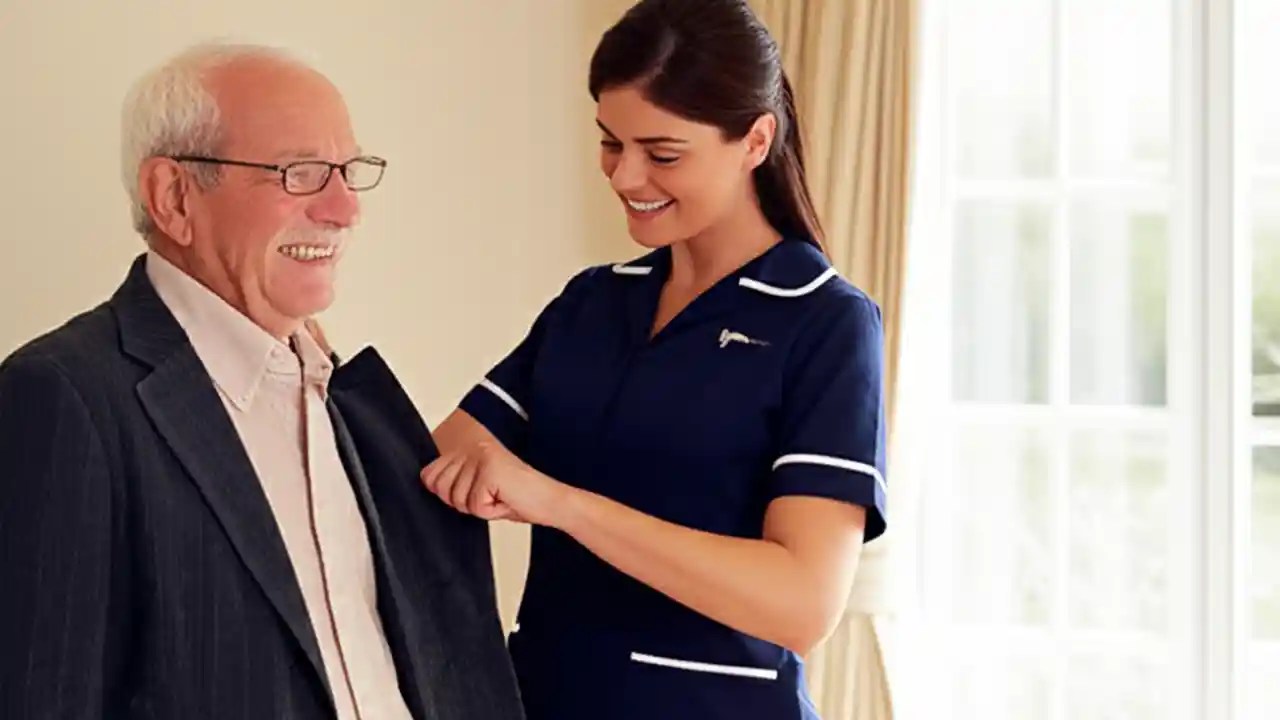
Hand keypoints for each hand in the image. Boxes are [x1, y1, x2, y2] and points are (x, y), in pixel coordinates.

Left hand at [420, 442, 571, 526]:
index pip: (429, 474)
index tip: (476, 492)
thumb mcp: (476, 488)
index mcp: (469, 449)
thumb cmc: (518, 497)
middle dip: (463, 502)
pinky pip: (474, 506)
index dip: (447, 493)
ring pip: (457, 499)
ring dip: (479, 507)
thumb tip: (427, 482)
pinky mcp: (490, 471)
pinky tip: (505, 499)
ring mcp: (482, 458)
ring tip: (499, 497)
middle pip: (440, 488)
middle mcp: (474, 448)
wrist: (550, 501)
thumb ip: (452, 481)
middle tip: (490, 496)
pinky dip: (490, 512)